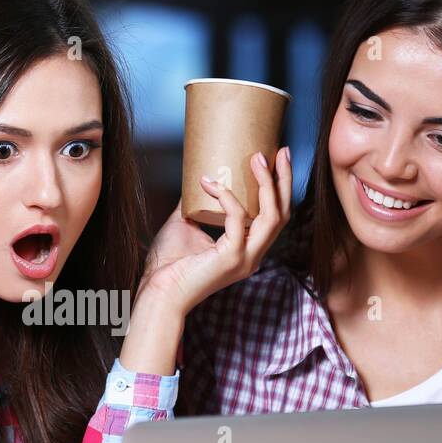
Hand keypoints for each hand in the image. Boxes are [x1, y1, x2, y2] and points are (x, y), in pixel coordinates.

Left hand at [141, 147, 291, 315]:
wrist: (158, 291)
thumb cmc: (169, 263)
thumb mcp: (186, 224)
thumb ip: (197, 204)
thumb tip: (198, 176)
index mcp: (247, 250)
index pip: (275, 217)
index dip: (280, 189)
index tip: (276, 160)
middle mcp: (253, 256)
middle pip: (282, 214)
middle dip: (284, 180)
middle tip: (280, 151)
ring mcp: (246, 258)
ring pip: (272, 217)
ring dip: (266, 184)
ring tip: (257, 158)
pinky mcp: (231, 258)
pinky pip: (237, 218)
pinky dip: (226, 197)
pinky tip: (210, 183)